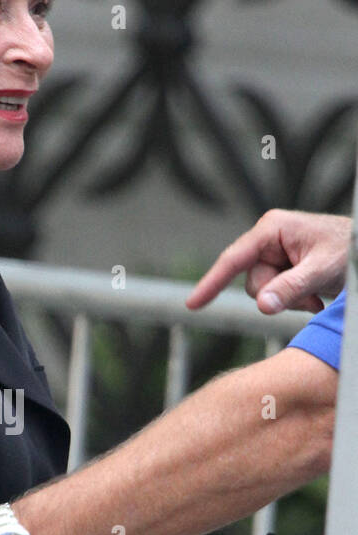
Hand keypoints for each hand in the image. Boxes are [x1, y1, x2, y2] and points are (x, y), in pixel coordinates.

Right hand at [186, 209, 351, 314]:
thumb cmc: (349, 249)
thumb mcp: (322, 269)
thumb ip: (291, 287)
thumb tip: (262, 305)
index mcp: (273, 228)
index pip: (234, 259)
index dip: (212, 283)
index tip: (192, 304)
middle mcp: (269, 239)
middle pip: (253, 282)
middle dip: (278, 295)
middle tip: (309, 295)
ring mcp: (275, 254)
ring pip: (264, 292)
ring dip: (289, 300)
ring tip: (315, 295)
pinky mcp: (282, 268)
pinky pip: (275, 294)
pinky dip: (294, 301)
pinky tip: (313, 295)